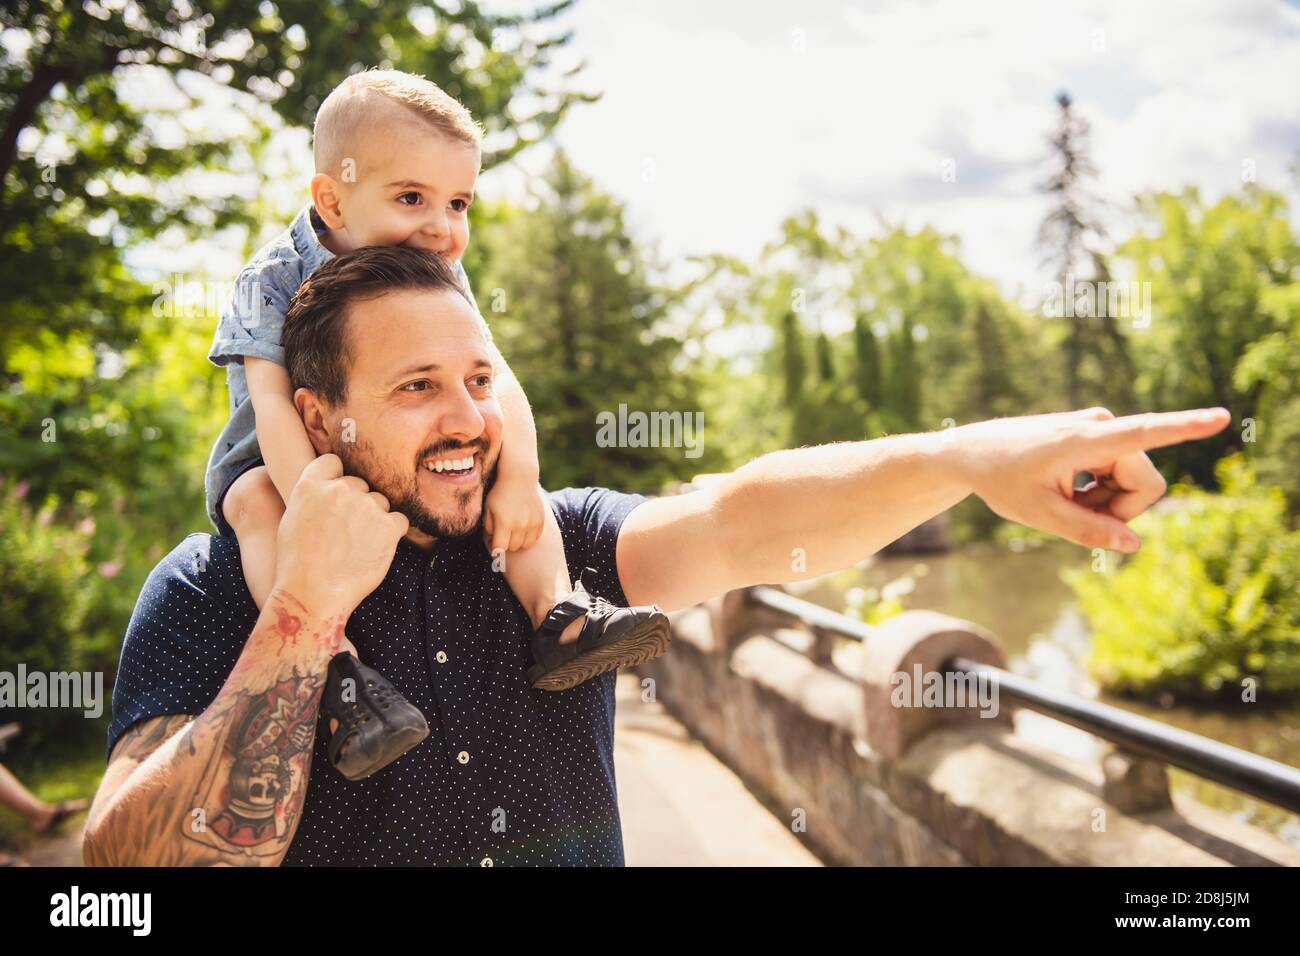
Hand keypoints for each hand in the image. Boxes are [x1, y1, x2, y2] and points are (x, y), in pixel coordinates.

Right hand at [273, 453, 409, 614]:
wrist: (312, 593)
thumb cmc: (297, 563)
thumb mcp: (292, 519)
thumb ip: (312, 497)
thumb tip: (328, 490)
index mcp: (310, 485)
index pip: (333, 462)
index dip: (337, 478)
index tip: (337, 496)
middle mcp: (340, 489)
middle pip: (359, 485)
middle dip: (356, 503)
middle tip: (346, 532)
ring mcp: (366, 506)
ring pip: (380, 502)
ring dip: (374, 518)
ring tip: (358, 545)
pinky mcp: (388, 525)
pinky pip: (399, 520)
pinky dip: (392, 532)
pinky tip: (376, 549)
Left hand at [483, 475, 545, 554]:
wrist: (520, 477)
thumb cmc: (500, 492)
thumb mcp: (488, 508)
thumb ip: (488, 526)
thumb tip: (493, 540)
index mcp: (504, 522)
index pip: (499, 548)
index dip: (494, 549)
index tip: (493, 546)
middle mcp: (520, 524)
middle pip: (513, 548)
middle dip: (506, 545)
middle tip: (503, 537)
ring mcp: (532, 523)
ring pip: (525, 545)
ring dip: (518, 543)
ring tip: (513, 534)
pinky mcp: (541, 520)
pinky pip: (535, 538)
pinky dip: (528, 538)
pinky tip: (523, 530)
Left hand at [951, 406, 1230, 552]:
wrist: (973, 452)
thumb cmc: (1000, 480)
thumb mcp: (1037, 514)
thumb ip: (1085, 531)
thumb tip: (1133, 544)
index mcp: (1084, 439)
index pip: (1144, 432)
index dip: (1185, 427)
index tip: (1221, 417)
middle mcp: (1100, 425)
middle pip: (1145, 485)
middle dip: (1118, 511)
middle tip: (1073, 514)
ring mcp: (1101, 428)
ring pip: (1134, 483)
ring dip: (1105, 503)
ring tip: (1064, 500)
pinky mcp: (1099, 434)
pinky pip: (1120, 475)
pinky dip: (1098, 493)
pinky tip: (1067, 491)